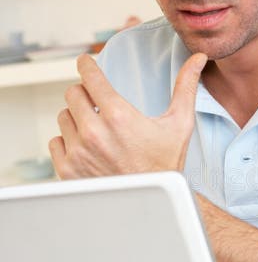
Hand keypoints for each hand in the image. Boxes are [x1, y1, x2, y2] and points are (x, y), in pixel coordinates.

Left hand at [49, 52, 206, 178]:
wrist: (153, 202)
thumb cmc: (166, 164)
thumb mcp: (179, 124)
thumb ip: (185, 87)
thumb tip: (198, 59)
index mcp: (119, 117)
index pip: (90, 76)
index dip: (87, 65)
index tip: (85, 62)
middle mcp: (94, 133)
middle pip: (72, 93)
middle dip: (85, 95)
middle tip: (98, 104)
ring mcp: (78, 152)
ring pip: (63, 117)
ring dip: (77, 119)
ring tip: (97, 131)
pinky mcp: (67, 169)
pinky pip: (56, 142)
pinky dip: (68, 142)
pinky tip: (88, 149)